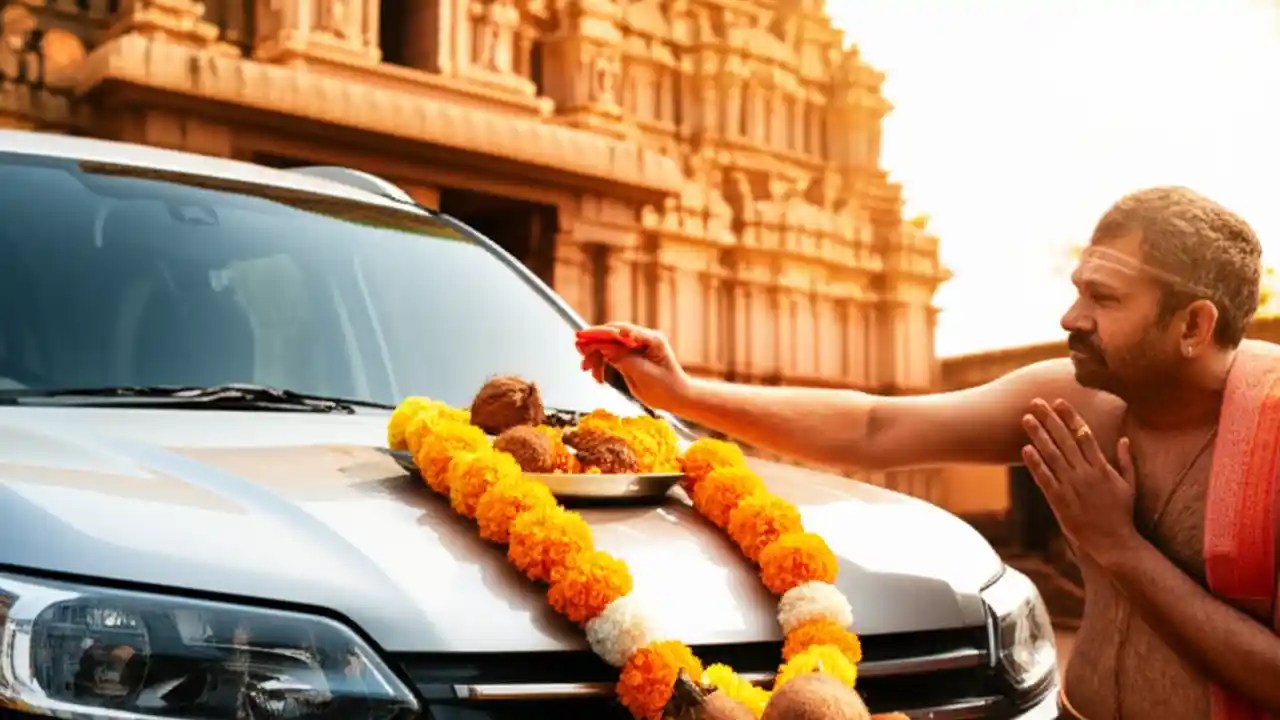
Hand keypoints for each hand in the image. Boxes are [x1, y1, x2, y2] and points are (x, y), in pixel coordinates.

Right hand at [574, 322, 690, 410]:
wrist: (677, 397)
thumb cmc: (667, 388)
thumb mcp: (644, 375)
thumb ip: (623, 359)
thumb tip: (603, 347)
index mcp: (651, 340)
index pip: (620, 331)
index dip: (598, 333)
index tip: (582, 336)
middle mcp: (643, 339)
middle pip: (610, 334)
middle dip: (592, 345)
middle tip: (580, 357)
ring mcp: (636, 346)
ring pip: (607, 344)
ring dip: (595, 356)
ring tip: (589, 371)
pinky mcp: (630, 354)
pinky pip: (610, 353)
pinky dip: (600, 362)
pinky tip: (597, 375)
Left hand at [1021, 398, 1139, 565]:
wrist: (1113, 542)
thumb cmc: (1122, 514)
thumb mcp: (1130, 485)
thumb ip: (1126, 461)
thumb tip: (1124, 439)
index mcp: (1102, 467)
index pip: (1084, 434)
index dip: (1070, 417)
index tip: (1060, 402)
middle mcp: (1085, 473)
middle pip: (1064, 440)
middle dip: (1049, 419)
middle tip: (1036, 401)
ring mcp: (1071, 486)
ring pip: (1052, 455)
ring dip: (1038, 435)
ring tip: (1026, 418)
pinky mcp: (1059, 500)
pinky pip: (1045, 478)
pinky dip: (1035, 463)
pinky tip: (1025, 449)